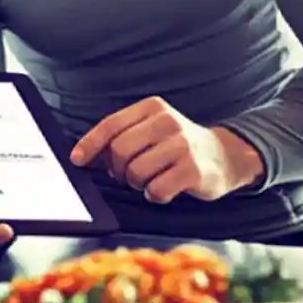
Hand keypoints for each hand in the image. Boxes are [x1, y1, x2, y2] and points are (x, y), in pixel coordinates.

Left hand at [70, 96, 263, 203]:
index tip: (76, 160)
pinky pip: (156, 190)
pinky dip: (154, 195)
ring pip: (136, 172)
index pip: (111, 125)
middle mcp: (167, 122)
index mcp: (152, 107)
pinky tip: (165, 188)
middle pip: (119, 151)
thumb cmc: (176, 145)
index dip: (90, 144)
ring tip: (150, 179)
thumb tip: (82, 156)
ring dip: (137, 183)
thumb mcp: (150, 130)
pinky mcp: (194, 171)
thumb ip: (120, 137)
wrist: (225, 155)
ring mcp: (183, 145)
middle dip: (117, 169)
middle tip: (127, 174)